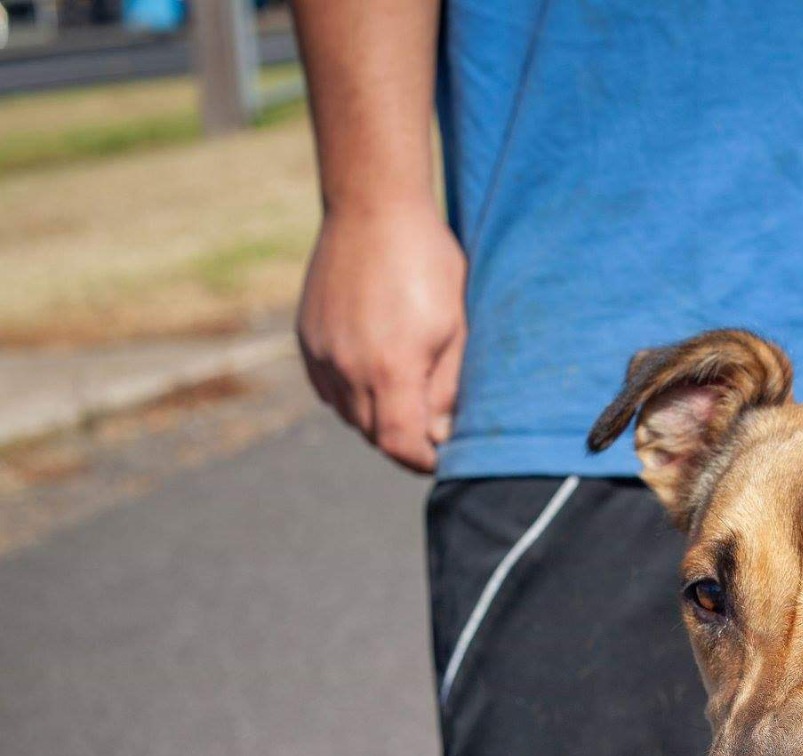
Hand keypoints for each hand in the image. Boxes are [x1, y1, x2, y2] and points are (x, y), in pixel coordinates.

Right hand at [297, 202, 465, 473]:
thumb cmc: (429, 264)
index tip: (440, 458)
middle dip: (402, 440)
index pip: (399, 444)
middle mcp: (347, 367)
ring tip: (405, 398)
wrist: (373, 208)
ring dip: (375, 418)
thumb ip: (448, 388)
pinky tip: (373, 375)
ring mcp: (320, 352)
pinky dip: (349, 395)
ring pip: (347, 413)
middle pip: (372, 434)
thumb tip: (441, 435)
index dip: (421, 460)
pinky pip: (326, 388)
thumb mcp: (456, 328)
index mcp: (390, 369)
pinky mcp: (306, 336)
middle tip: (430, 430)